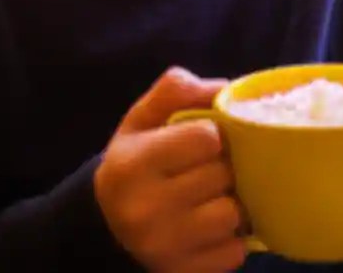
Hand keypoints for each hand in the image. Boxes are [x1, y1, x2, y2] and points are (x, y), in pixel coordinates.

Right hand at [95, 67, 244, 272]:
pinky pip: (235, 251)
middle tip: (208, 171)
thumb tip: (227, 88)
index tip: (203, 141)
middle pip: (224, 175)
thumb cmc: (136, 162)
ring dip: (231, 205)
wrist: (107, 228)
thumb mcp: (142, 120)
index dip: (213, 135)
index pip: (207, 137)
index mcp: (132, 164)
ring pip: (234, 214)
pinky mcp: (184, 272)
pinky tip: (209, 229)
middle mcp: (143, 209)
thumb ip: (178, 91)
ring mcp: (164, 247)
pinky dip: (231, 240)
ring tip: (210, 199)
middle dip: (224, 169)